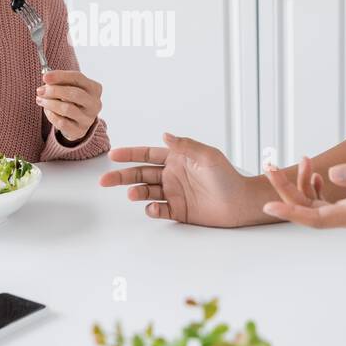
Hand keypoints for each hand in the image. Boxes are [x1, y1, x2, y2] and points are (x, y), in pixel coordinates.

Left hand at [36, 69, 101, 141]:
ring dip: (50, 103)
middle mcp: (94, 104)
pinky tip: (47, 110)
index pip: (78, 78)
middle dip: (54, 91)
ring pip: (67, 109)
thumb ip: (60, 82)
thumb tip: (47, 78)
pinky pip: (62, 122)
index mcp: (94, 88)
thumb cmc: (72, 100)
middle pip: (74, 94)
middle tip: (40, 90)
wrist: (77, 122)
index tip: (45, 77)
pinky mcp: (79, 131)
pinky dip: (51, 115)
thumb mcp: (69, 87)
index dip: (60, 76)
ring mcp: (88, 119)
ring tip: (40, 100)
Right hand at [99, 133, 262, 227]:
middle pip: (140, 174)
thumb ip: (186, 146)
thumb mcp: (208, 156)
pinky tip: (152, 208)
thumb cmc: (227, 176)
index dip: (130, 154)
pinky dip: (152, 210)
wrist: (240, 203)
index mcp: (177, 159)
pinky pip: (159, 210)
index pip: (147, 155)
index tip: (113, 155)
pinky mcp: (178, 210)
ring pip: (146, 192)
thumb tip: (165, 135)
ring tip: (132, 194)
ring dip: (136, 192)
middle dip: (121, 176)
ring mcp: (174, 193)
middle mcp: (172, 175)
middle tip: (104, 180)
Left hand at [262, 154, 345, 229]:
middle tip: (269, 165)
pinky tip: (315, 172)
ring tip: (302, 159)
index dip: (290, 212)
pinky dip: (317, 189)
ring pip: (318, 208)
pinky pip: (330, 205)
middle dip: (287, 191)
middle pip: (311, 212)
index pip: (316, 218)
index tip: (266, 206)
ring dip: (302, 187)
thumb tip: (333, 174)